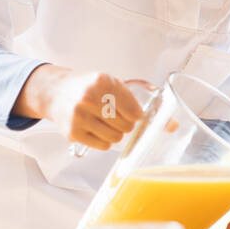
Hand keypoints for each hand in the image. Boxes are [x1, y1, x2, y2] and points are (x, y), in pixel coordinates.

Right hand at [14, 66, 148, 149]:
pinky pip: (103, 145)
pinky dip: (104, 140)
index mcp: (102, 82)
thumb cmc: (86, 88)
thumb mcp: (110, 84)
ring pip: (115, 138)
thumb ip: (135, 101)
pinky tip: (96, 129)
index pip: (134, 111)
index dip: (136, 115)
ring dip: (115, 133)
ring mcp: (79, 117)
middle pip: (126, 126)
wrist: (56, 92)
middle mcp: (89, 98)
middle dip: (125, 124)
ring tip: (105, 122)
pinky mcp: (73, 132)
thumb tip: (173, 127)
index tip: (132, 114)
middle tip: (115, 117)